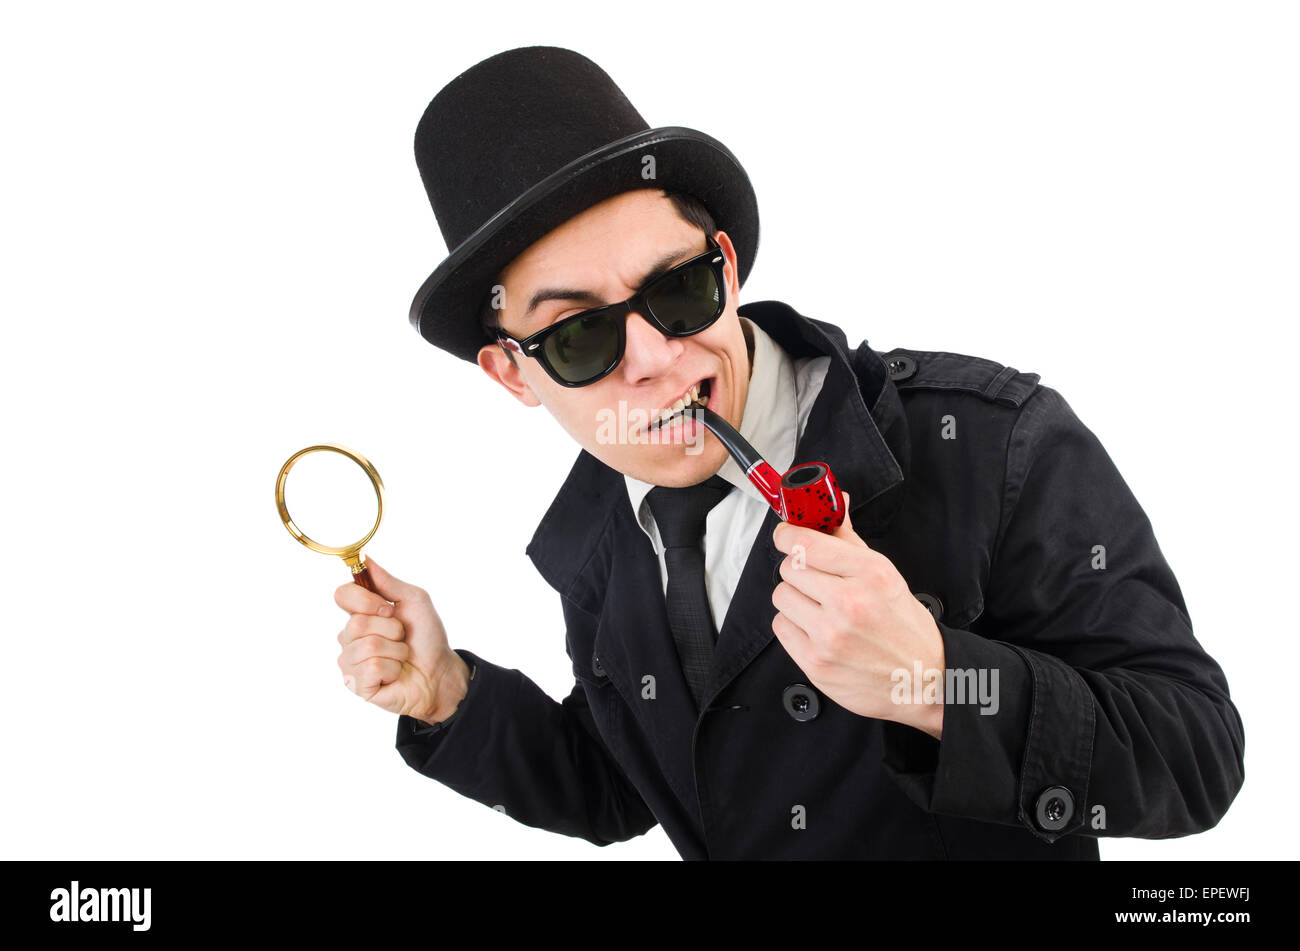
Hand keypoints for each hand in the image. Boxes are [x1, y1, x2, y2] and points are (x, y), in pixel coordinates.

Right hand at [334, 557, 469, 724]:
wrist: (439, 671)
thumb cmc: (426, 637)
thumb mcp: (414, 601)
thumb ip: (388, 581)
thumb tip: (366, 558)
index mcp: (360, 614)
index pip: (342, 595)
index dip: (365, 601)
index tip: (388, 608)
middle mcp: (350, 637)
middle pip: (356, 624)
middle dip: (390, 630)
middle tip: (401, 638)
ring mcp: (351, 662)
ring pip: (366, 647)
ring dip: (395, 651)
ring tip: (401, 658)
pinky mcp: (357, 685)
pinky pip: (371, 668)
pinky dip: (393, 669)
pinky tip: (396, 673)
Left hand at [770, 493, 945, 738]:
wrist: (925, 681)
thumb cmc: (906, 628)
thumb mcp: (886, 575)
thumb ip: (850, 540)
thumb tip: (834, 504)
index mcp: (870, 574)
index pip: (806, 542)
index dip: (789, 535)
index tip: (786, 535)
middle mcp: (849, 603)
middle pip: (789, 568)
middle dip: (800, 571)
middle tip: (818, 582)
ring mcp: (830, 635)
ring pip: (781, 596)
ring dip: (796, 599)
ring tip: (820, 609)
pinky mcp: (816, 663)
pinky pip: (781, 627)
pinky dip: (794, 626)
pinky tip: (817, 629)